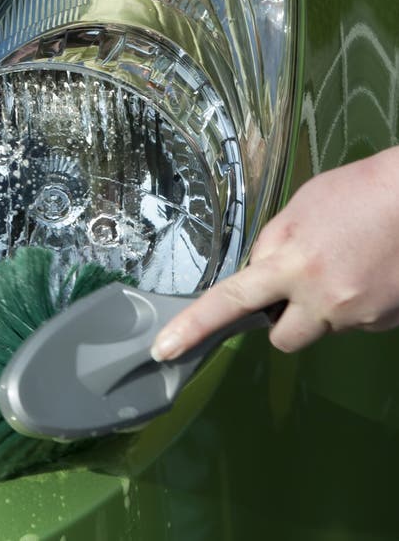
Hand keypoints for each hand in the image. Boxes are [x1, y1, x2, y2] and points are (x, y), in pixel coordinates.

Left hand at [151, 146, 398, 357]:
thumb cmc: (356, 193)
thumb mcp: (299, 209)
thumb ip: (273, 244)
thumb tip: (258, 270)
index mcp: (291, 262)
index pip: (230, 300)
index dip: (194, 327)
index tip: (164, 348)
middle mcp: (321, 298)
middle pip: (281, 338)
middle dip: (282, 319)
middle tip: (297, 286)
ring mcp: (356, 316)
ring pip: (321, 328)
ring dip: (321, 308)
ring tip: (344, 265)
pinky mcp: (383, 324)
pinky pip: (354, 322)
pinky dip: (354, 302)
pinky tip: (366, 270)